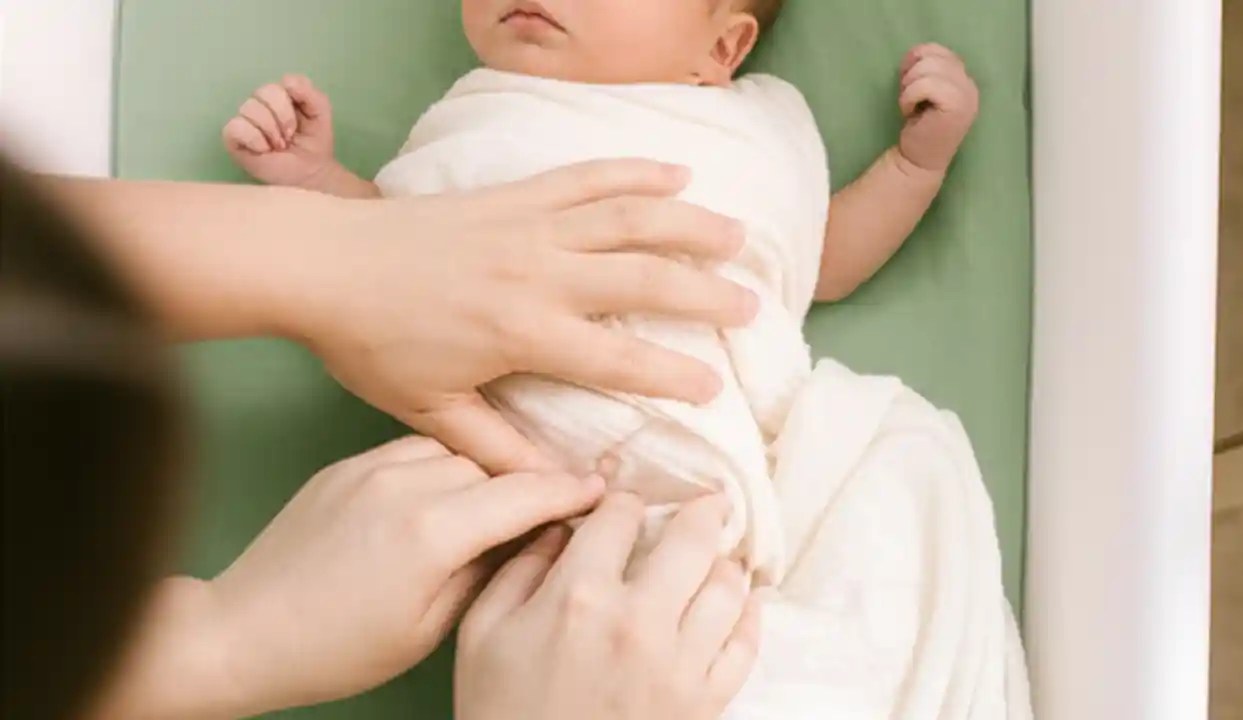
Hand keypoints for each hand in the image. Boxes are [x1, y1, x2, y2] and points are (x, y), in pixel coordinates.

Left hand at [92, 437, 605, 718]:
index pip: (524, 494)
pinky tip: (448, 489)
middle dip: (531, 479)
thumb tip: (533, 539)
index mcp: (430, 532)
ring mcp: (371, 467)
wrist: (243, 630)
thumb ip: (487, 572)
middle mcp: (403, 485)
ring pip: (456, 450)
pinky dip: (442, 464)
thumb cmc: (337, 649)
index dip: (570, 491)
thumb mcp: (428, 628)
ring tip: (501, 495)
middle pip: (494, 464)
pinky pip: (414, 449)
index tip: (603, 490)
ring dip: (485, 469)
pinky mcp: (347, 465)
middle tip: (561, 494)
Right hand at [222, 75, 339, 188]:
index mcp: (280, 94)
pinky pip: (235, 127)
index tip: (299, 123)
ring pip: (249, 108)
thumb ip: (311, 93)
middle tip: (288, 136)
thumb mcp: (320, 113)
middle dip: (283, 117)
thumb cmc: (313, 142)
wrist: (310, 172)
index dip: (294, 104)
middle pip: (264, 91)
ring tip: (278, 145)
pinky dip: (254, 139)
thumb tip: (288, 84)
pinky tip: (263, 149)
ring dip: (270, 130)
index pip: (284, 82)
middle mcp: (260, 103)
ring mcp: (245, 119)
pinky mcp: (233, 138)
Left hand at [293, 160, 756, 473]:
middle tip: (753, 306)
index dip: (672, 373)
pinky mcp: (513, 196)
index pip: (618, 357)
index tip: (714, 386)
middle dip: (705, 294)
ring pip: (627, 217)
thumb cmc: (371, 343)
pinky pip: (584, 176)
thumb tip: (561, 488)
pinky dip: (632, 170)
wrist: (321, 265)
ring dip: (688, 224)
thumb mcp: (431, 412)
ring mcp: (529, 225)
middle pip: (643, 277)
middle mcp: (539, 272)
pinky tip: (674, 173)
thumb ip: (499, 451)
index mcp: (523, 332)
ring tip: (738, 235)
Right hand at [456, 494, 761, 719]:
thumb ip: (520, 568)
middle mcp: (638, 621)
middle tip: (710, 502)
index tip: (626, 506)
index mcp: (580, 595)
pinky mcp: (704, 702)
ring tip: (720, 557)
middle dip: (702, 512)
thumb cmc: (499, 711)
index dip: (623, 501)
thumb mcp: (482, 633)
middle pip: (691, 540)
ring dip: (725, 564)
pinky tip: (743, 604)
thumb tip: (561, 525)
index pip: (620, 516)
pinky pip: (745, 647)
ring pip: (727, 589)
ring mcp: (679, 664)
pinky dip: (750, 618)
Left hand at [897, 44, 979, 171]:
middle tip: (910, 99)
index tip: (908, 85)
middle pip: (933, 56)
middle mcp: (970, 84)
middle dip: (911, 75)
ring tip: (911, 106)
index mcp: (963, 78)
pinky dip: (909, 97)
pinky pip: (925, 84)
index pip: (938, 50)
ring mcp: (966, 94)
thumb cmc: (919, 126)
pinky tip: (911, 113)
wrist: (919, 160)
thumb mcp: (924, 90)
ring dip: (909, 88)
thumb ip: (928, 69)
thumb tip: (915, 54)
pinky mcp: (957, 105)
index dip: (915, 61)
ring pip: (928, 69)